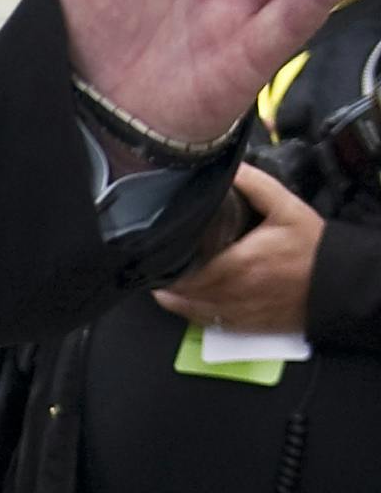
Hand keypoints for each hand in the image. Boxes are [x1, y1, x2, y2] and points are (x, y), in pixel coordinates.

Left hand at [155, 165, 324, 337]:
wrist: (334, 284)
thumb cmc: (311, 248)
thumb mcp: (286, 208)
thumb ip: (255, 186)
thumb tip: (230, 168)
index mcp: (238, 264)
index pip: (183, 270)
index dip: (165, 259)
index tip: (157, 245)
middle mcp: (231, 293)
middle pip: (180, 290)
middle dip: (165, 273)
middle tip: (157, 255)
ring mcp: (234, 313)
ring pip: (187, 309)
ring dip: (172, 293)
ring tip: (163, 274)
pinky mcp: (240, 324)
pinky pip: (204, 321)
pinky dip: (189, 309)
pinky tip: (183, 295)